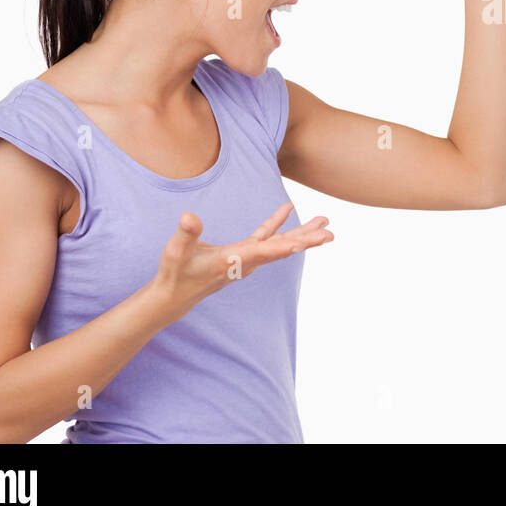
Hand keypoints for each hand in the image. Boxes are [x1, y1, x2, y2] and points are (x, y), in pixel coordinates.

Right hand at [150, 203, 332, 321]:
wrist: (175, 295)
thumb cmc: (175, 274)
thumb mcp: (176, 252)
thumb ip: (186, 234)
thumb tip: (189, 217)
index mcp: (233, 261)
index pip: (262, 253)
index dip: (282, 247)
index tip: (303, 243)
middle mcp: (246, 261)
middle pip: (281, 249)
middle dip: (306, 241)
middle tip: (330, 234)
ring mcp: (246, 258)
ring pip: (279, 243)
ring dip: (302, 232)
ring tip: (323, 221)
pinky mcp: (242, 253)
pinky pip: (265, 237)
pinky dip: (277, 223)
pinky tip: (288, 209)